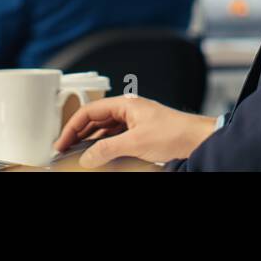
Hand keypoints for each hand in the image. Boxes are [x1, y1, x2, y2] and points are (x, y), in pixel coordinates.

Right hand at [54, 95, 216, 167]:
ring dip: (92, 143)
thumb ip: (107, 149)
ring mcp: (135, 122)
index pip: (90, 111)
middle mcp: (128, 110)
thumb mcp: (135, 142)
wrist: (198, 140)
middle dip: (79, 135)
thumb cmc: (175, 133)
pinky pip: (116, 138)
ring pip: (105, 131)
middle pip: (96, 120)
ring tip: (80, 156)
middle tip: (65, 150)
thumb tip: (87, 157)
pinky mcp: (141, 134)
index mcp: (125, 104)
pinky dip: (105, 147)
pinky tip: (100, 157)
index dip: (72, 126)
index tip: (61, 142)